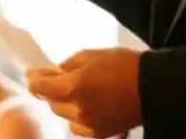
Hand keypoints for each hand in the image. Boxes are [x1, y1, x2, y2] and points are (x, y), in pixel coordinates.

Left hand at [26, 48, 142, 137]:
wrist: (154, 87)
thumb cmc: (123, 65)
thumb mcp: (92, 55)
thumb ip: (69, 64)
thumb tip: (57, 72)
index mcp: (73, 87)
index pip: (41, 87)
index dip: (34, 80)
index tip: (31, 75)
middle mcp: (77, 110)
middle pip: (52, 103)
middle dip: (49, 91)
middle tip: (52, 80)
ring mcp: (89, 125)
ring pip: (64, 117)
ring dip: (63, 105)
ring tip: (71, 94)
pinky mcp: (102, 133)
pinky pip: (80, 128)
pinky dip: (77, 119)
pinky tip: (85, 109)